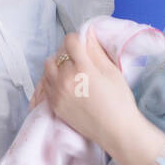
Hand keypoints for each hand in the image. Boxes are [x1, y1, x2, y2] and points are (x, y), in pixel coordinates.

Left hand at [35, 31, 142, 151]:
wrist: (116, 130)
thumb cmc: (119, 101)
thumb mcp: (111, 71)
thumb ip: (96, 51)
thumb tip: (87, 34)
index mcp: (83, 68)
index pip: (70, 41)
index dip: (77, 39)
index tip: (83, 44)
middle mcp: (66, 79)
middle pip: (59, 53)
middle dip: (68, 52)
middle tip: (79, 59)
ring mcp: (57, 93)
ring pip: (48, 67)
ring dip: (58, 65)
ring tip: (70, 72)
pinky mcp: (54, 104)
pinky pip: (46, 84)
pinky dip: (53, 80)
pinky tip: (66, 84)